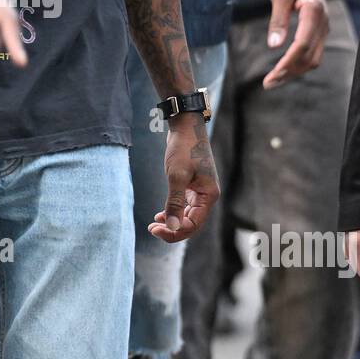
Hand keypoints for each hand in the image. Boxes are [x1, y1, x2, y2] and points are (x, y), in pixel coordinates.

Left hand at [148, 114, 219, 242]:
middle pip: (190, 223)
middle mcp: (207, 196)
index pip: (193, 225)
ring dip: (171, 221)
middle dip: (172, 229)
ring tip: (154, 224)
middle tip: (151, 228)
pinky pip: (184, 205)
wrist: (186, 126)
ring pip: (187, 215)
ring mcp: (200, 190)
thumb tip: (172, 227)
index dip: (175, 232)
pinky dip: (173, 211)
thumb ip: (175, 203)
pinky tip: (161, 214)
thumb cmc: (184, 148)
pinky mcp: (192, 185)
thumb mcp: (177, 176)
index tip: (154, 229)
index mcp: (208, 196)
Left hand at [263, 0, 328, 88]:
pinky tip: (284, 69)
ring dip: (295, 71)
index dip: (287, 63)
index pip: (302, 45)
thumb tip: (274, 46)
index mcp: (313, 11)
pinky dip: (299, 63)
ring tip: (274, 80)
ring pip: (314, 58)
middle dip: (290, 72)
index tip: (272, 77)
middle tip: (268, 84)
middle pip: (310, 57)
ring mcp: (323, 27)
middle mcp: (323, 22)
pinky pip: (313, 52)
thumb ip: (277, 20)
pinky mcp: (320, 30)